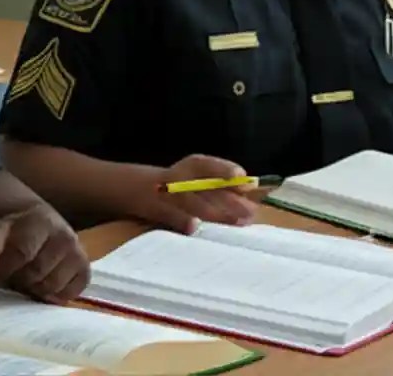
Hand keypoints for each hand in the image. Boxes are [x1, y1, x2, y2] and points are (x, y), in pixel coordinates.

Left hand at [0, 203, 89, 304]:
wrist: (44, 225)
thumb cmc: (19, 231)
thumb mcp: (1, 230)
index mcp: (43, 222)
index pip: (23, 252)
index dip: (6, 268)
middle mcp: (66, 237)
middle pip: (37, 272)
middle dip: (20, 279)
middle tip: (13, 277)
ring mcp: (79, 254)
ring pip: (52, 286)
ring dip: (35, 289)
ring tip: (28, 280)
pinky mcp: (85, 270)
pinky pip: (71, 293)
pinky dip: (55, 295)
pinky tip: (45, 287)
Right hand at [139, 154, 257, 234]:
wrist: (139, 189)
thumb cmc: (182, 184)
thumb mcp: (199, 175)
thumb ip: (222, 180)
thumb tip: (252, 186)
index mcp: (191, 166)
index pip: (207, 165)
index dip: (224, 169)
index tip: (242, 177)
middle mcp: (178, 177)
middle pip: (205, 187)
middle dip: (229, 200)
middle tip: (250, 211)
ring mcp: (166, 194)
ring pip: (192, 203)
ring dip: (216, 213)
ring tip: (237, 221)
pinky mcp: (158, 211)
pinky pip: (173, 217)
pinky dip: (184, 221)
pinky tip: (195, 227)